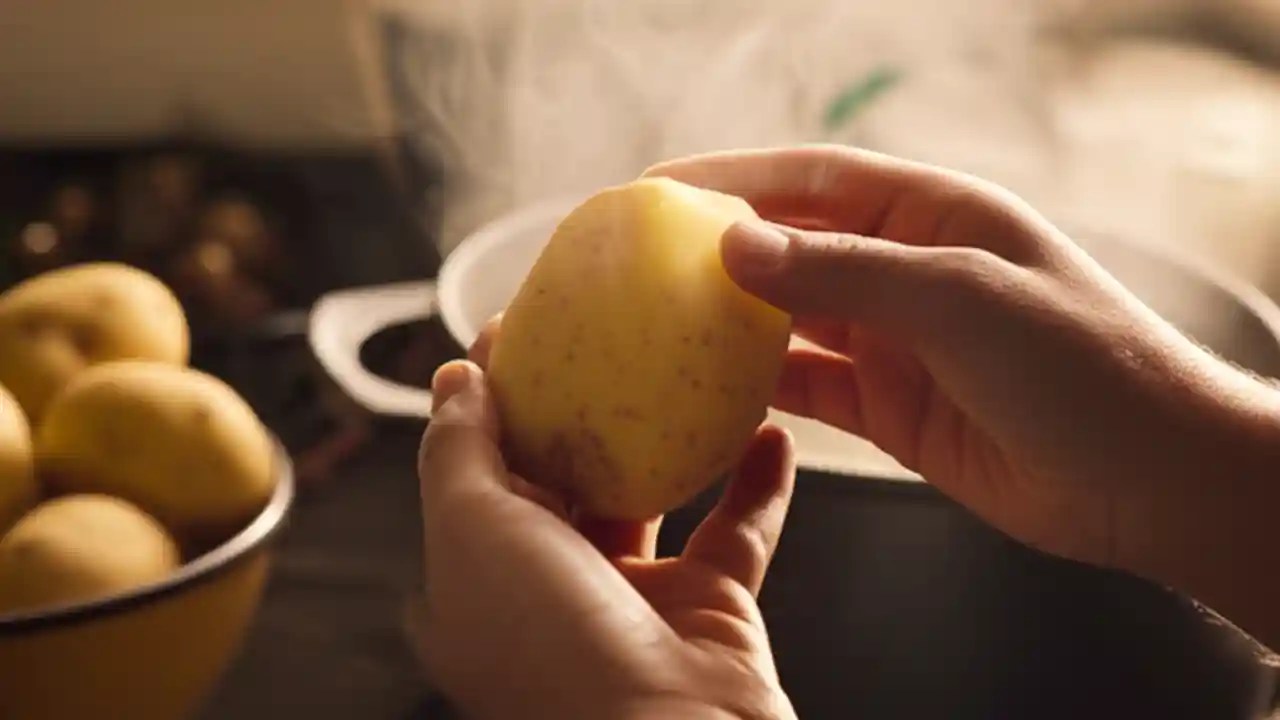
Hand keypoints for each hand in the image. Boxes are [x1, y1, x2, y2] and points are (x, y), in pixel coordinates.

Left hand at [410, 354, 797, 719]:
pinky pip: (739, 527)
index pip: (480, 464)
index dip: (495, 393)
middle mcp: (555, 585)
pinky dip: (758, 482)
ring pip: (653, 493)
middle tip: (605, 327)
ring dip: (672, 434)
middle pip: (565, 471)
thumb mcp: (475, 534)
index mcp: (484, 576)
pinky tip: (769, 431)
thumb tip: (456, 380)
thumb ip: (459, 453)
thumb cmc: (557, 654)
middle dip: (582, 400)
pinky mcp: (711, 604)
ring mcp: (636, 596)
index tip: (518, 324)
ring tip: (687, 365)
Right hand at [644, 145, 1279, 646]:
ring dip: (729, 324)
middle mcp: (907, 270)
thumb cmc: (1080, 364)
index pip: (813, 179)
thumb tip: (735, 245)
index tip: (654, 189)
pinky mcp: (891, 410)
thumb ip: (844, 271)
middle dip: (716, 253)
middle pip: (792, 248)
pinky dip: (761, 389)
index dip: (732, 178)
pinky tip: (709, 392)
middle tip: (633, 265)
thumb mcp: (959, 298)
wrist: (1151, 480)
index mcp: (933, 215)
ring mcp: (897, 342)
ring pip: (791, 321)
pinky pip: (809, 389)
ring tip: (652, 329)